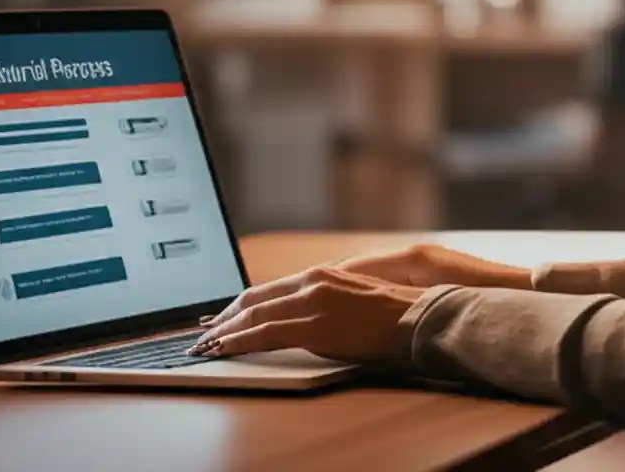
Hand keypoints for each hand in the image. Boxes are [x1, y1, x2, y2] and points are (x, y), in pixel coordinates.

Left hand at [187, 266, 423, 362]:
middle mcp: (312, 282)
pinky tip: (224, 349)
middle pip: (254, 299)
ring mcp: (311, 302)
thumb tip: (308, 317)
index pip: (269, 289)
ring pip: (253, 316)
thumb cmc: (397, 314)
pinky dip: (238, 342)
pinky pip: (264, 335)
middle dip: (225, 318)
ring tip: (206, 346)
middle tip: (205, 333)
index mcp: (322, 274)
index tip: (223, 316)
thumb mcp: (357, 297)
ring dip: (225, 332)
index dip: (241, 304)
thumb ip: (329, 301)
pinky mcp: (313, 326)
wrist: (420, 319)